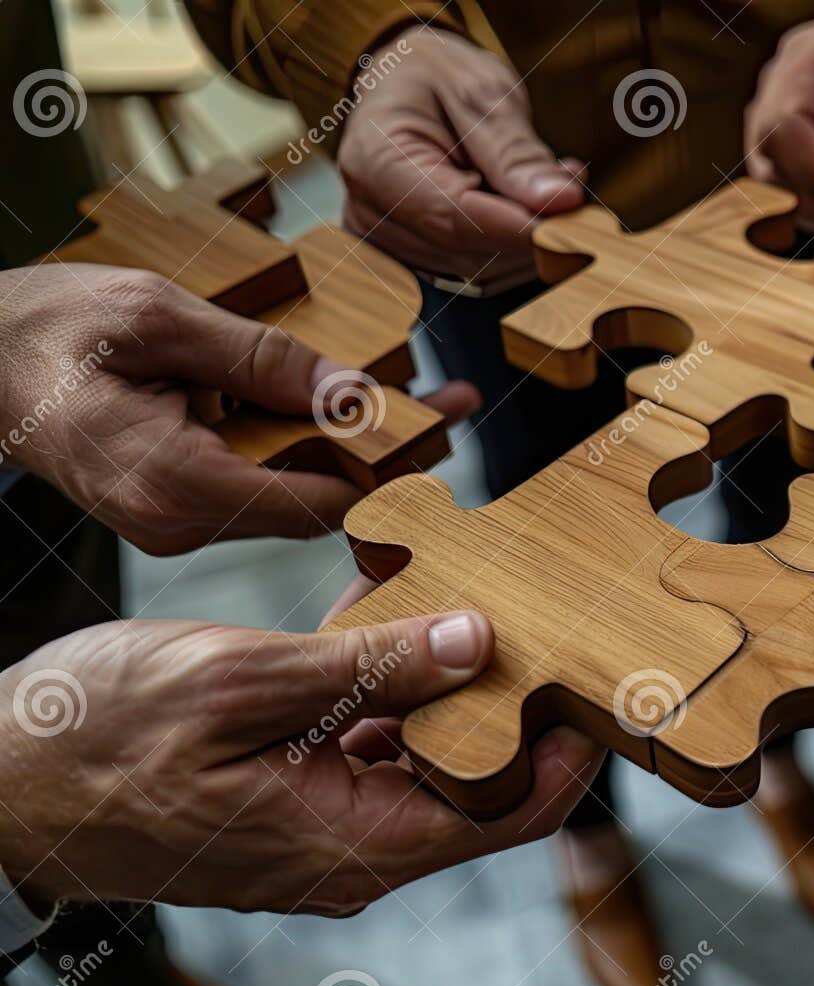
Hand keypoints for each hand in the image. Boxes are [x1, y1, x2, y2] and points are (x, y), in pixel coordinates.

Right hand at [0, 262, 476, 554]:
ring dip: (350, 449)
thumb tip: (352, 391)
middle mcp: (179, 521)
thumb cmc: (44, 330)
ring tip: (423, 401)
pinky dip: (301, 447)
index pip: (317, 501)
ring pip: (293, 495)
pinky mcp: (173, 508)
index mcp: (175, 481)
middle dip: (386, 457)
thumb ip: (260, 358)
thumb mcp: (157, 317)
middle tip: (453, 406)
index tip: (442, 427)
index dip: (387, 468)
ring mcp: (174, 523)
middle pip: (317, 504)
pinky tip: (340, 408)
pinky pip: (259, 485)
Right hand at [0, 613, 600, 915]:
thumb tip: (476, 641)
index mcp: (356, 843)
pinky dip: (385, 694)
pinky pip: (367, 752)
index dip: (567, 748)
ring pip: (421, 760)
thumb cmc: (93, 740)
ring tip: (468, 602)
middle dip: (510, 702)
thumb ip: (369, 668)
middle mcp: (352, 852)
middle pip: (476, 783)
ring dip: (444, 689)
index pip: (512, 813)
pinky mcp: (291, 805)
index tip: (598, 676)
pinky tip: (386, 625)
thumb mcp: (241, 684)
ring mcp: (322, 832)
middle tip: (540, 616)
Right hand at [338, 26, 584, 289]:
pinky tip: (526, 208)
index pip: (457, 220)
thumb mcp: (480, 91)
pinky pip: (478, 274)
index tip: (575, 215)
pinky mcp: (410, 259)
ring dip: (529, 241)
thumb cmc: (435, 77)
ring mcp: (386, 244)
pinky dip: (515, 247)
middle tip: (572, 184)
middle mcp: (371, 214)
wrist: (399, 83)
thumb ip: (516, 151)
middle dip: (534, 231)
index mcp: (375, 163)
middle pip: (473, 254)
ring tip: (547, 185)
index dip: (524, 228)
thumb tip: (561, 201)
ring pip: (483, 274)